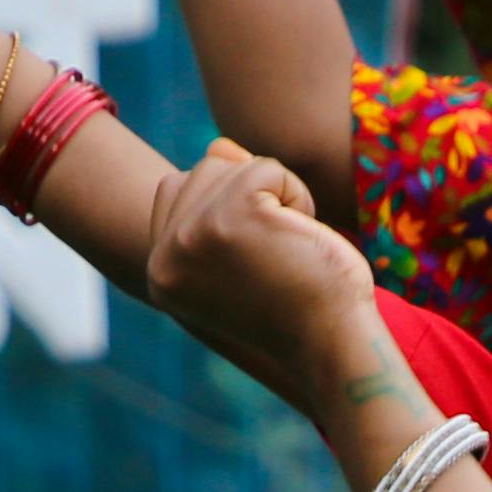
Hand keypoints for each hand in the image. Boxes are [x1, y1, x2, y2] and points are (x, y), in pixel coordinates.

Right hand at [141, 137, 378, 413]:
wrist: (331, 345)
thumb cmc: (299, 305)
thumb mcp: (245, 252)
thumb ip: (218, 201)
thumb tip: (219, 146)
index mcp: (159, 272)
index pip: (175, 189)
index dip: (227, 206)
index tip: (254, 257)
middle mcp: (165, 255)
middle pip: (203, 170)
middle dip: (252, 198)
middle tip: (275, 255)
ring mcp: (193, 234)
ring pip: (232, 165)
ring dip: (276, 197)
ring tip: (288, 247)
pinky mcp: (231, 215)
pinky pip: (267, 168)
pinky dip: (298, 196)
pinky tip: (302, 240)